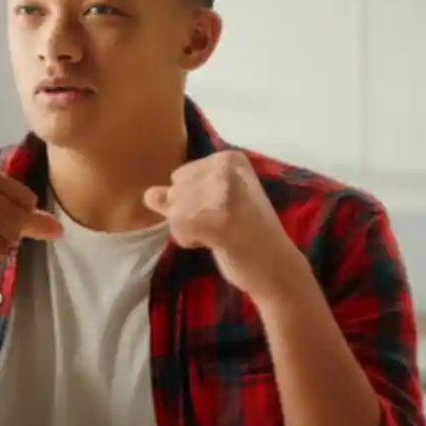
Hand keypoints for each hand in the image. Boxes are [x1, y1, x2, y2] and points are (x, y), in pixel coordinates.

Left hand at [144, 150, 308, 302]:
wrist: (276, 266)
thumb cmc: (246, 234)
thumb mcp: (214, 203)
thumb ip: (179, 196)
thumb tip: (148, 194)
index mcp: (229, 159)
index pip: (181, 176)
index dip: (194, 200)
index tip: (224, 210)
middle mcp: (224, 168)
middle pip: (175, 191)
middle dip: (189, 214)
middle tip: (223, 224)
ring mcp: (219, 192)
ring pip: (173, 210)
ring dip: (189, 228)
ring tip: (221, 233)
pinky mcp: (212, 217)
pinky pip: (176, 227)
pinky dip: (189, 240)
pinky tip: (216, 242)